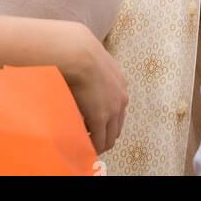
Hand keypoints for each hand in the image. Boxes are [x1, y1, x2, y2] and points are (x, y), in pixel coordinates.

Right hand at [60, 24, 127, 154]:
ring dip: (97, 144)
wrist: (78, 53)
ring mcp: (113, 109)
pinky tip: (80, 144)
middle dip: (103, 136)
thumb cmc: (79, 54)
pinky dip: (91, 147)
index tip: (92, 127)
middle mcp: (121, 98)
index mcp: (121, 84)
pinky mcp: (101, 117)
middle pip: (116, 128)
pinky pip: (98, 141)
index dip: (106, 122)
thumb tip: (79, 72)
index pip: (118, 112)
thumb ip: (92, 72)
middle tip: (88, 141)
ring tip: (83, 145)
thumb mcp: (93, 63)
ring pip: (109, 138)